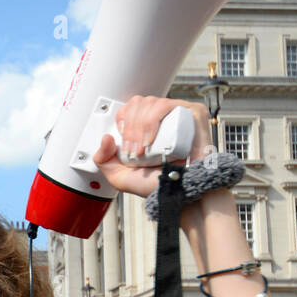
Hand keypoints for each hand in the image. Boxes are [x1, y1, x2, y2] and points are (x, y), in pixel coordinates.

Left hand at [93, 96, 211, 197]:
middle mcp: (162, 118)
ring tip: (143, 149)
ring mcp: (178, 114)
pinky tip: (151, 141)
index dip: (122, 121)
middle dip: (130, 128)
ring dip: (140, 127)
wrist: (180, 193)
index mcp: (146, 126)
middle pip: (138, 103)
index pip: (130, 107)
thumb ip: (104, 160)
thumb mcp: (121, 177)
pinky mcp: (192, 113)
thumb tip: (106, 138)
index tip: (124, 145)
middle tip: (134, 151)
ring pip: (151, 103)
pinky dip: (153, 121)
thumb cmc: (158, 185)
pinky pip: (168, 105)